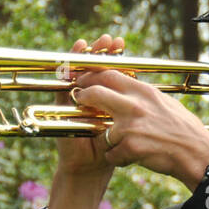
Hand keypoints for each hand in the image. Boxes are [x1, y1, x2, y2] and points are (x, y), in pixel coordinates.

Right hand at [54, 33, 124, 181]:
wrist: (93, 169)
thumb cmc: (114, 150)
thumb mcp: (128, 127)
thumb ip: (131, 109)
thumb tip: (147, 88)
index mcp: (107, 99)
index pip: (109, 70)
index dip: (113, 56)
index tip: (121, 42)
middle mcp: (90, 96)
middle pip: (93, 66)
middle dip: (100, 51)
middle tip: (109, 39)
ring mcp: (75, 99)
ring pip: (77, 71)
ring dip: (84, 55)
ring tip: (92, 42)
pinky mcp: (61, 105)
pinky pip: (62, 83)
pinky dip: (65, 70)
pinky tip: (69, 59)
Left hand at [67, 55, 208, 189]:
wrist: (198, 154)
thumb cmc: (186, 131)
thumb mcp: (165, 104)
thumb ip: (144, 96)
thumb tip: (129, 88)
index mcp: (145, 92)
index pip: (109, 74)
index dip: (92, 75)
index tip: (85, 80)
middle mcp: (135, 105)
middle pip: (95, 92)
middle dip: (82, 96)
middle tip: (79, 100)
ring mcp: (130, 126)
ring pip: (102, 129)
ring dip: (107, 138)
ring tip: (119, 145)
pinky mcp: (130, 147)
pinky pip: (111, 153)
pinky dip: (118, 158)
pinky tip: (130, 159)